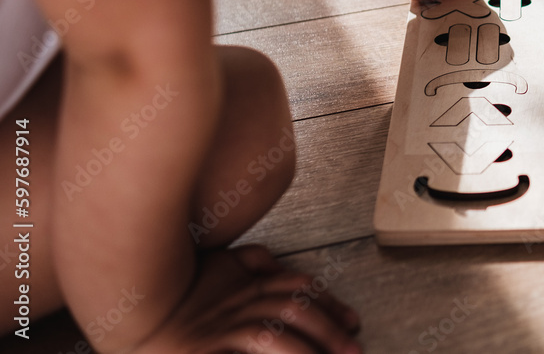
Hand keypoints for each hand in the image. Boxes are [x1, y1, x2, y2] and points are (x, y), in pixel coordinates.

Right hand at [131, 246, 361, 353]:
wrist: (128, 304)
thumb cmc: (175, 286)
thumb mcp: (218, 262)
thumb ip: (252, 260)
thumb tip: (278, 264)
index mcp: (245, 283)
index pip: (298, 288)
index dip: (330, 305)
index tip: (352, 322)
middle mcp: (237, 304)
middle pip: (294, 311)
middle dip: (329, 332)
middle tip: (353, 351)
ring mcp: (221, 330)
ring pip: (274, 336)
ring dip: (307, 351)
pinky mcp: (206, 351)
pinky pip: (252, 348)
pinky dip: (278, 352)